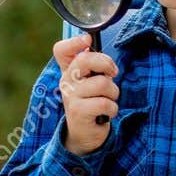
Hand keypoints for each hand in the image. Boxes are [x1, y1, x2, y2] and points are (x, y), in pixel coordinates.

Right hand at [52, 33, 119, 155]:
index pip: (61, 50)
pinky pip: (104, 103)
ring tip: (109, 100)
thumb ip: (92, 64)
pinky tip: (106, 114)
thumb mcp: (90, 82)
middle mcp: (66, 81)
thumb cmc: (92, 103)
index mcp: (68, 71)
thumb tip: (91, 43)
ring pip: (102, 83)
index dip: (74, 42)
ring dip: (113, 93)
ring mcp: (70, 96)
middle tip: (112, 74)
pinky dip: (112, 109)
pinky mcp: (78, 112)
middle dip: (106, 64)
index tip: (88, 40)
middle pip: (86, 60)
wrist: (83, 135)